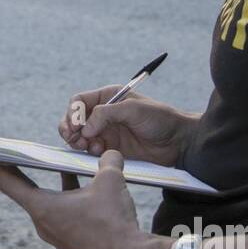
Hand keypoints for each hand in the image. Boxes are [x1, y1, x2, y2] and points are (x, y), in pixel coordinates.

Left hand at [0, 150, 159, 248]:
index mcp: (42, 208)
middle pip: (24, 192)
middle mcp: (43, 223)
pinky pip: (61, 211)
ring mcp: (56, 234)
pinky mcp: (70, 239)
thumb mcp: (110, 182)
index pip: (9, 184)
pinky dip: (64, 195)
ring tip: (47, 161)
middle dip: (17, 171)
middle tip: (9, 153)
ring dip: (46, 182)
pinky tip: (79, 181)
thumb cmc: (113, 222)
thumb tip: (110, 153)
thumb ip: (107, 161)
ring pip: (46, 201)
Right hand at [58, 84, 191, 165]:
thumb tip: (84, 128)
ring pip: (79, 136)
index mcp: (108, 97)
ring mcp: (106, 132)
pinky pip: (90, 150)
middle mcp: (103, 114)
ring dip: (78, 141)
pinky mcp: (110, 148)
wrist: (178, 142)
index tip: (76, 125)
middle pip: (74, 119)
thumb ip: (106, 114)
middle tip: (73, 137)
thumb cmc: (159, 119)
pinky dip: (89, 151)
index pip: (79, 101)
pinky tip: (99, 151)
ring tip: (86, 145)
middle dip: (69, 128)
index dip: (72, 112)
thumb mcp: (133, 109)